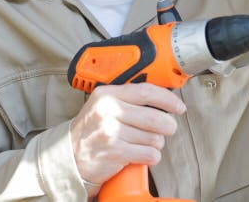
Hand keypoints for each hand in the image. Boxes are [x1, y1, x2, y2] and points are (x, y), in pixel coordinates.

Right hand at [69, 83, 185, 188]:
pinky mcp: (115, 152)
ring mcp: (111, 132)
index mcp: (107, 95)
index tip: (178, 106)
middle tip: (168, 128)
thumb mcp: (103, 105)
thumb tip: (162, 98)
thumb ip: (127, 98)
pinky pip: (149, 154)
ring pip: (154, 138)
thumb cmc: (92, 130)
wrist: (70, 155)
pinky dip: (151, 157)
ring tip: (146, 144)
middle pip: (154, 117)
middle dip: (167, 125)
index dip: (167, 99)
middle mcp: (108, 111)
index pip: (146, 91)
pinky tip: (141, 155)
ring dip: (157, 144)